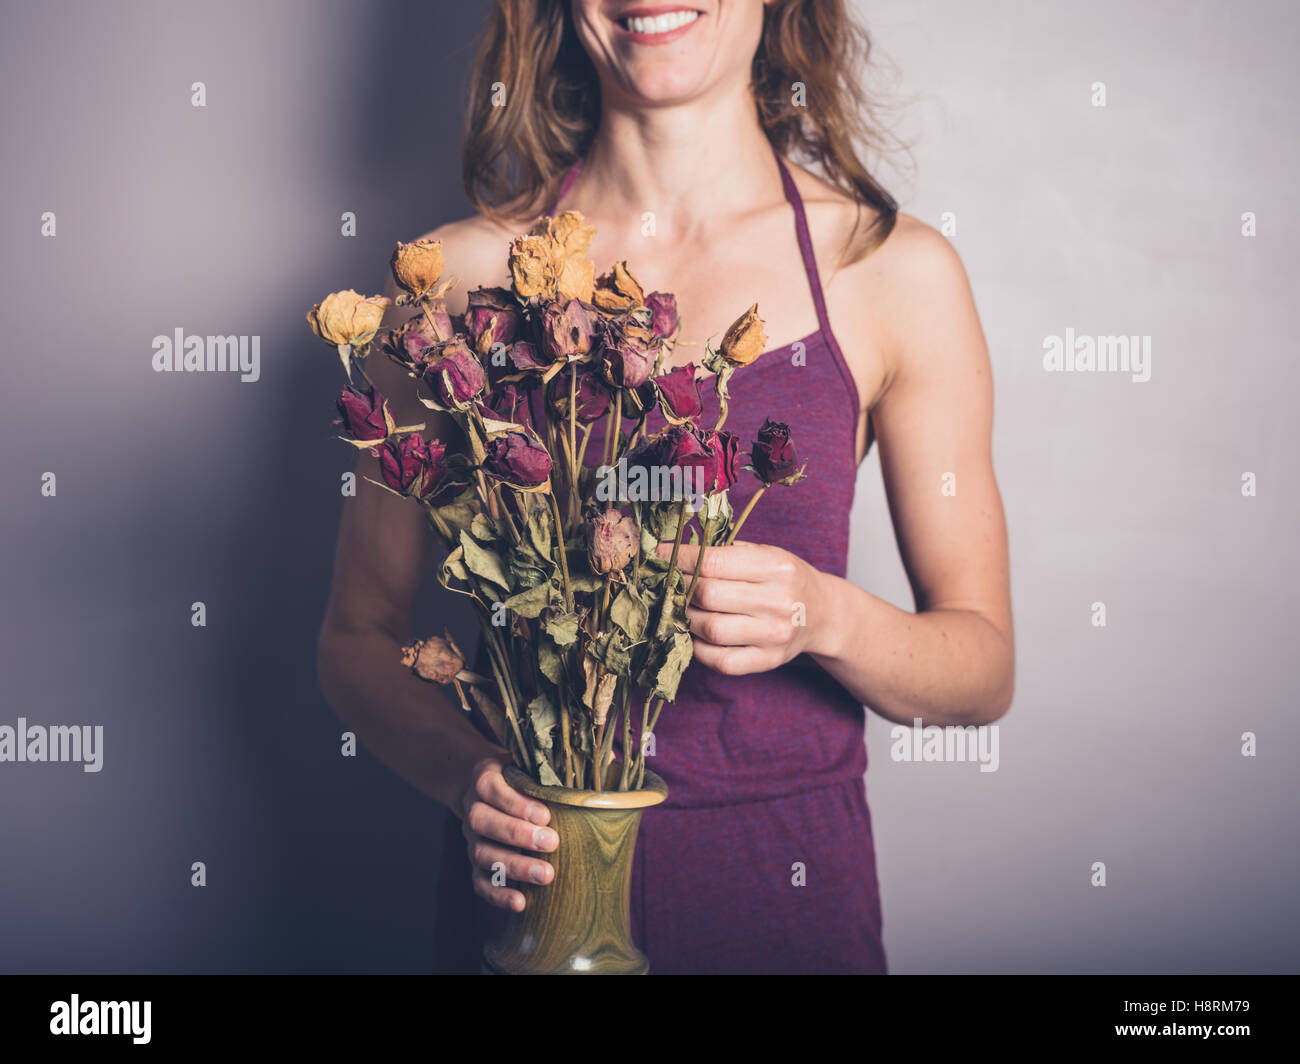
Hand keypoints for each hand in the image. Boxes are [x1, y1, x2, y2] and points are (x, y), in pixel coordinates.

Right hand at [459, 753, 557, 911]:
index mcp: (486, 779)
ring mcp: (472, 838)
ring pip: (482, 854)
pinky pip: (479, 881)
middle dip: (518, 834)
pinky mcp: (475, 863)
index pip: (494, 789)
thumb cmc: (521, 777)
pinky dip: (497, 894)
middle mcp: (474, 808)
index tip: (546, 814)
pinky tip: (521, 903)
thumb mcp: (532, 762)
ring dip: (514, 867)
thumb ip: (561, 764)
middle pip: (483, 822)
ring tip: (546, 875)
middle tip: (551, 843)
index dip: (516, 803)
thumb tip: (610, 760)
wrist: (485, 790)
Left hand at [656, 539, 832, 675]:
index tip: (657, 556)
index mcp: (776, 566)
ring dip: (687, 618)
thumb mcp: (764, 553)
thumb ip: (724, 552)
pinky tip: (696, 634)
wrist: (821, 613)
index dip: (679, 560)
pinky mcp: (768, 661)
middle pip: (708, 596)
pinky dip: (699, 648)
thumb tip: (670, 553)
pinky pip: (721, 660)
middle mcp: (778, 601)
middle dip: (681, 589)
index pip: (713, 563)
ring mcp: (774, 635)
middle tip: (670, 584)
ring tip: (683, 608)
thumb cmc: (783, 578)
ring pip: (710, 629)